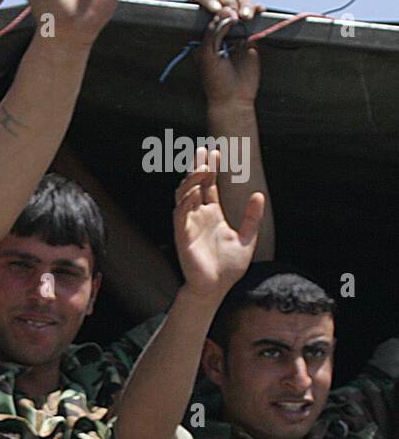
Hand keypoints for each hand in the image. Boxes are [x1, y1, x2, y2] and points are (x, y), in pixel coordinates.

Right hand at [173, 147, 263, 299]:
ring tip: (202, 167)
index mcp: (213, 215)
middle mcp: (198, 216)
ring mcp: (189, 224)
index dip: (211, 169)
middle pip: (195, 185)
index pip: (209, 186)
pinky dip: (185, 201)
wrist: (216, 288)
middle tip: (203, 150)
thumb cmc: (229, 267)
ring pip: (184, 196)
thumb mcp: (247, 238)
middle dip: (198, 167)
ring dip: (191, 180)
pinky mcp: (182, 235)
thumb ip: (252, 217)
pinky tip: (194, 190)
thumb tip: (258, 195)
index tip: (217, 152)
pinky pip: (180, 214)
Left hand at [188, 0, 264, 107]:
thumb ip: (214, 32)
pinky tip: (259, 11)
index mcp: (202, 32)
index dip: (207, 0)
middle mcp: (218, 28)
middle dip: (227, 3)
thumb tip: (226, 10)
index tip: (215, 7)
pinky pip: (255, 15)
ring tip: (245, 17)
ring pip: (240, 6)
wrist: (234, 96)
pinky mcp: (252, 34)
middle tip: (231, 15)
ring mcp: (235, 30)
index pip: (201, 6)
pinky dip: (257, 9)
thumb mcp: (208, 55)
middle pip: (223, 2)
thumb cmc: (215, 79)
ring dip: (244, 6)